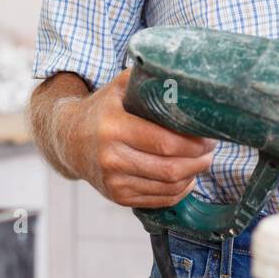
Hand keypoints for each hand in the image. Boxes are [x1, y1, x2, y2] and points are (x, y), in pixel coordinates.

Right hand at [60, 68, 215, 208]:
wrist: (68, 139)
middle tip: (211, 150)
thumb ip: (149, 80)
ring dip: (193, 176)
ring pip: (168, 187)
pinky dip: (179, 191)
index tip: (210, 136)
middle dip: (199, 161)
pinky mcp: (117, 196)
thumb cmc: (102, 109)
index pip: (164, 142)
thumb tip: (187, 77)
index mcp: (113, 126)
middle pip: (170, 168)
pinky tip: (187, 178)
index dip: (194, 143)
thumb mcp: (120, 87)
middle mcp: (110, 156)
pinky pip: (159, 200)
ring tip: (202, 162)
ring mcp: (113, 180)